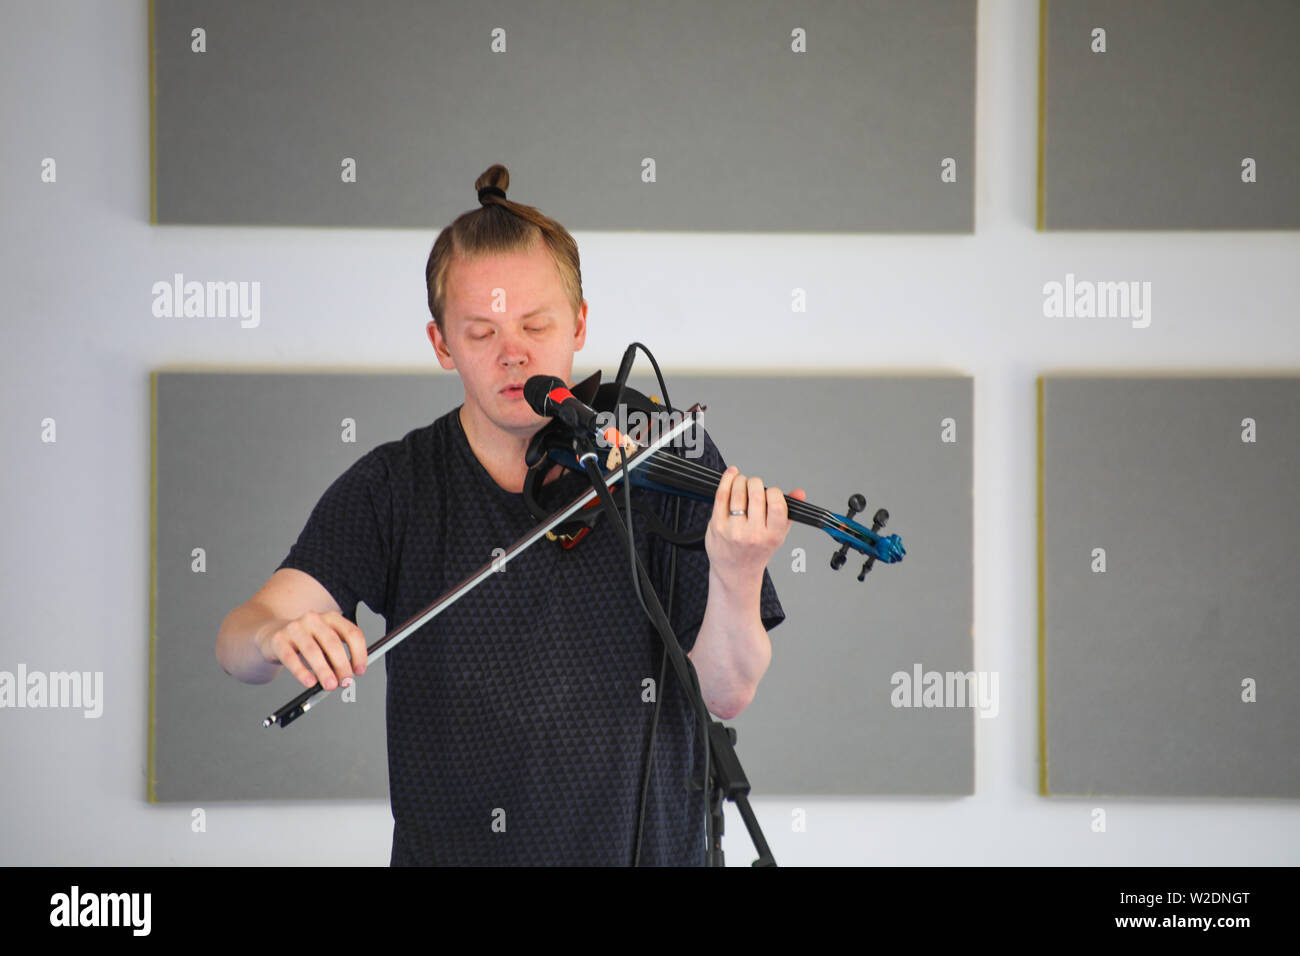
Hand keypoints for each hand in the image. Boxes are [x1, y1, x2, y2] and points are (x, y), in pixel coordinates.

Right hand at [255, 611, 367, 689]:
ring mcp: (295, 628)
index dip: (359, 654)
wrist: (273, 635)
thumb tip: (347, 676)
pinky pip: (291, 658)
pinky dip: (302, 672)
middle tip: (346, 682)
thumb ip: (337, 657)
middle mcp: (314, 619)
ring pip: (313, 651)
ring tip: (330, 685)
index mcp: (332, 618)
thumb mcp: (325, 644)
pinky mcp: (279, 639)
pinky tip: (309, 682)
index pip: (352, 634)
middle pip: (333, 643)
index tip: (360, 671)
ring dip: (324, 671)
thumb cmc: (306, 642)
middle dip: (342, 666)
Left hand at [705, 466, 805, 590]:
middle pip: (756, 495)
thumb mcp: (778, 535)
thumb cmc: (757, 551)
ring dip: (740, 480)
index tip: (771, 492)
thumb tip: (799, 493)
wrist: (735, 572)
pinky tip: (731, 476)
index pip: (777, 505)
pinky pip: (721, 496)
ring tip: (742, 482)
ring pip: (738, 492)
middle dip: (755, 483)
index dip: (774, 492)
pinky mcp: (717, 525)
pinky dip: (726, 481)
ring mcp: (733, 530)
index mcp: (772, 536)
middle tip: (754, 484)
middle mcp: (753, 534)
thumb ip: (789, 512)